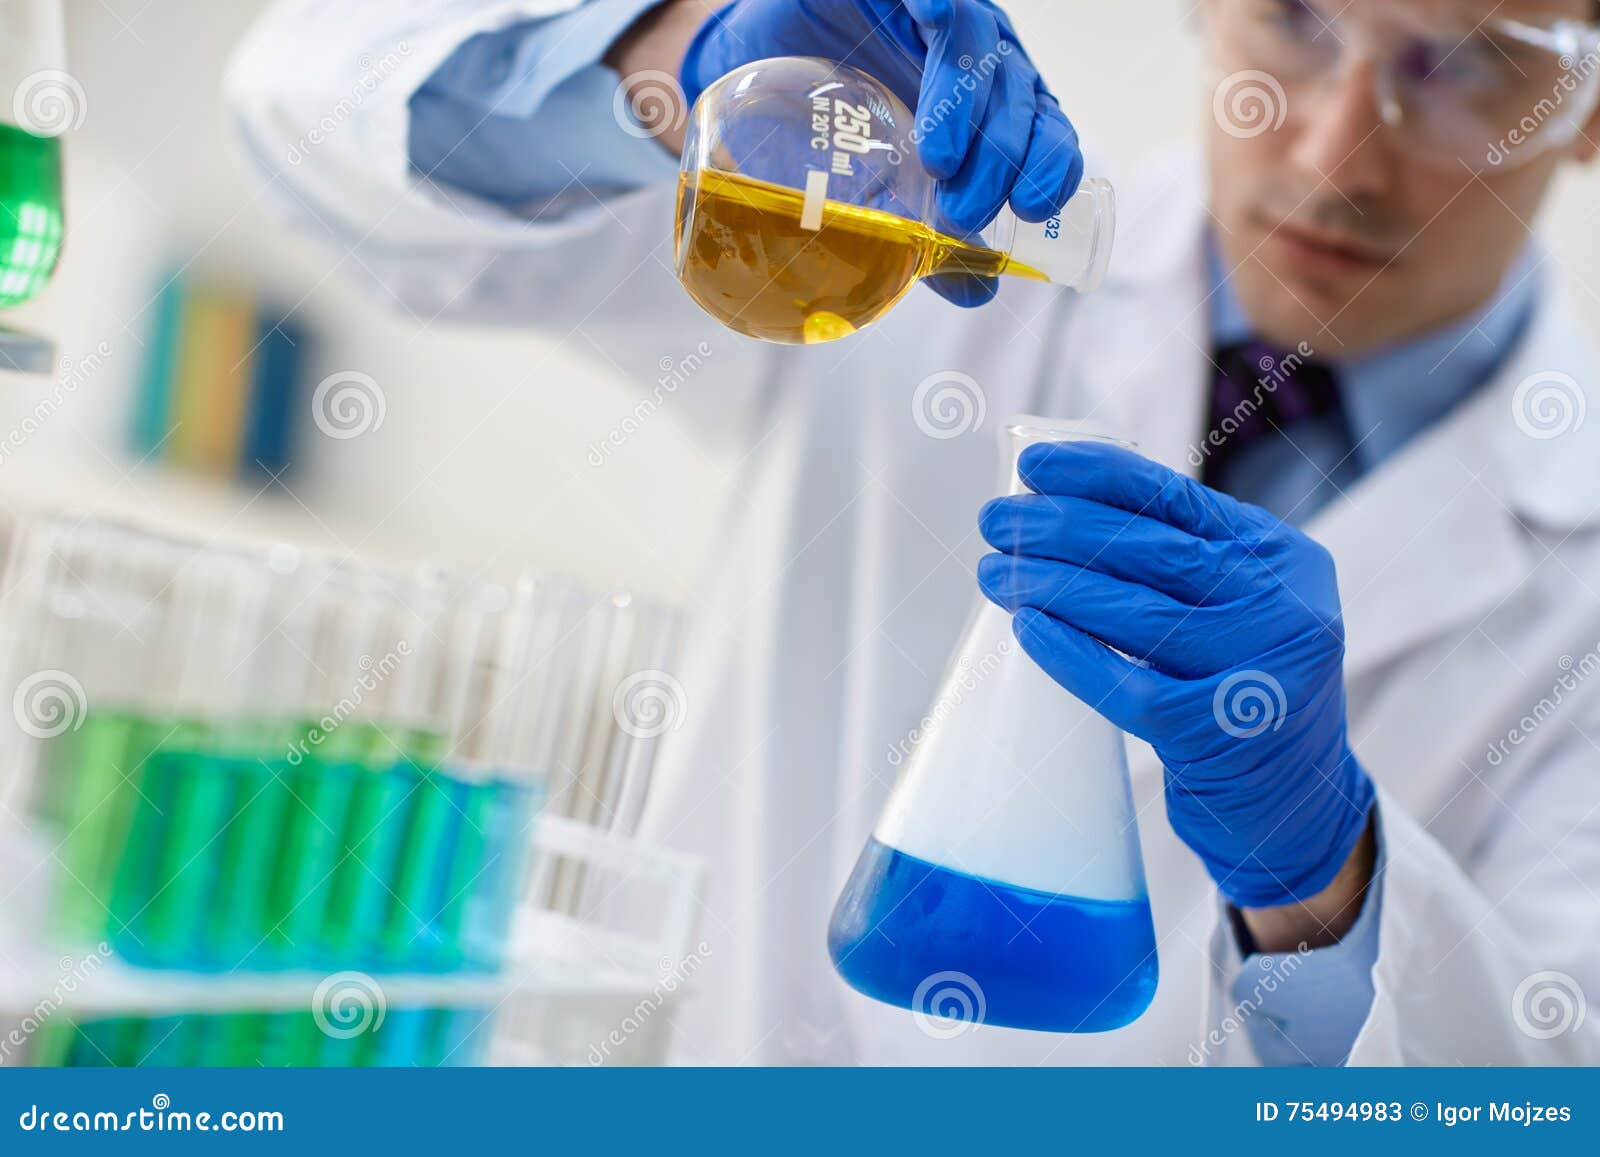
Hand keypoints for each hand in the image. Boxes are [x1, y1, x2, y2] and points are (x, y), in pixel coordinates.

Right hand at [678, 0, 1082, 303]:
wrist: (760, 70)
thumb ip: (931, 238)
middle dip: (1001, 158)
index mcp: (992, 107)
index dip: (1051, 164)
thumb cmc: (830, 128)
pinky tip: (932, 20)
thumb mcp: (883, 193)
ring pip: (981, 48)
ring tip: (939, 162)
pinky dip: (938, 10)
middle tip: (965, 208)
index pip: (1047, 129)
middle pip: (1019, 95)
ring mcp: (940, 19)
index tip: (1030, 209)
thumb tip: (976, 292)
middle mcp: (978, 60)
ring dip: (967, 108)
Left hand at [976, 440, 1375, 910]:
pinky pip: (1128, 686)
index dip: (1098, 475)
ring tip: (994, 572)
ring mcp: (1257, 670)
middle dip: (1059, 528)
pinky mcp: (1221, 732)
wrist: (1295, 802)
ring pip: (1134, 613)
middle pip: (1150, 551)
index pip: (1178, 499)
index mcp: (1281, 557)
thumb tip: (1057, 505)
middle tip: (994, 522)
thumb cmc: (1239, 684)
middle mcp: (1283, 606)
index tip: (1032, 465)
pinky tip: (1027, 630)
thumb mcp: (1237, 604)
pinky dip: (1070, 654)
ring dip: (1050, 585)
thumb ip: (1179, 558)